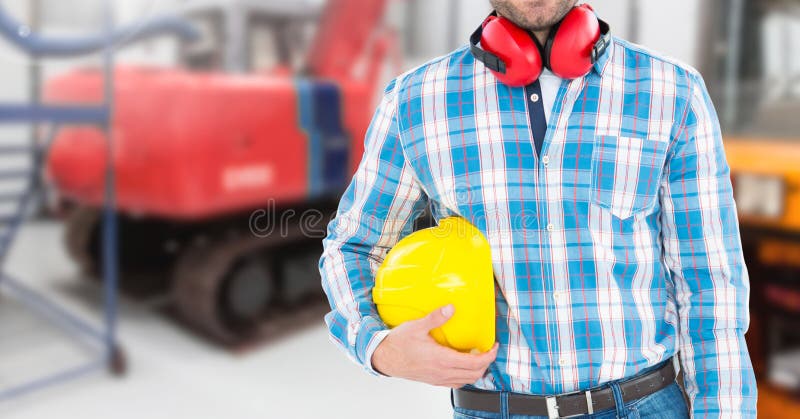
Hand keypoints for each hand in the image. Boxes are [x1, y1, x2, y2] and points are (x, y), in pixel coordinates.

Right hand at [371, 304, 498, 387]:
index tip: (493, 346)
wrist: (385, 358)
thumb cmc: (398, 344)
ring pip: (467, 381)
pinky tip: (463, 364)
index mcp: (441, 359)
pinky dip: (466, 376)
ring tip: (478, 356)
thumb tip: (451, 308)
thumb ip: (436, 317)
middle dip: (486, 363)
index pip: (474, 363)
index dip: (488, 355)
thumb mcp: (417, 326)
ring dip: (477, 370)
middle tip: (488, 349)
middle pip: (475, 374)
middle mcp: (442, 372)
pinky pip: (456, 383)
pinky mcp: (434, 380)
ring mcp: (439, 378)